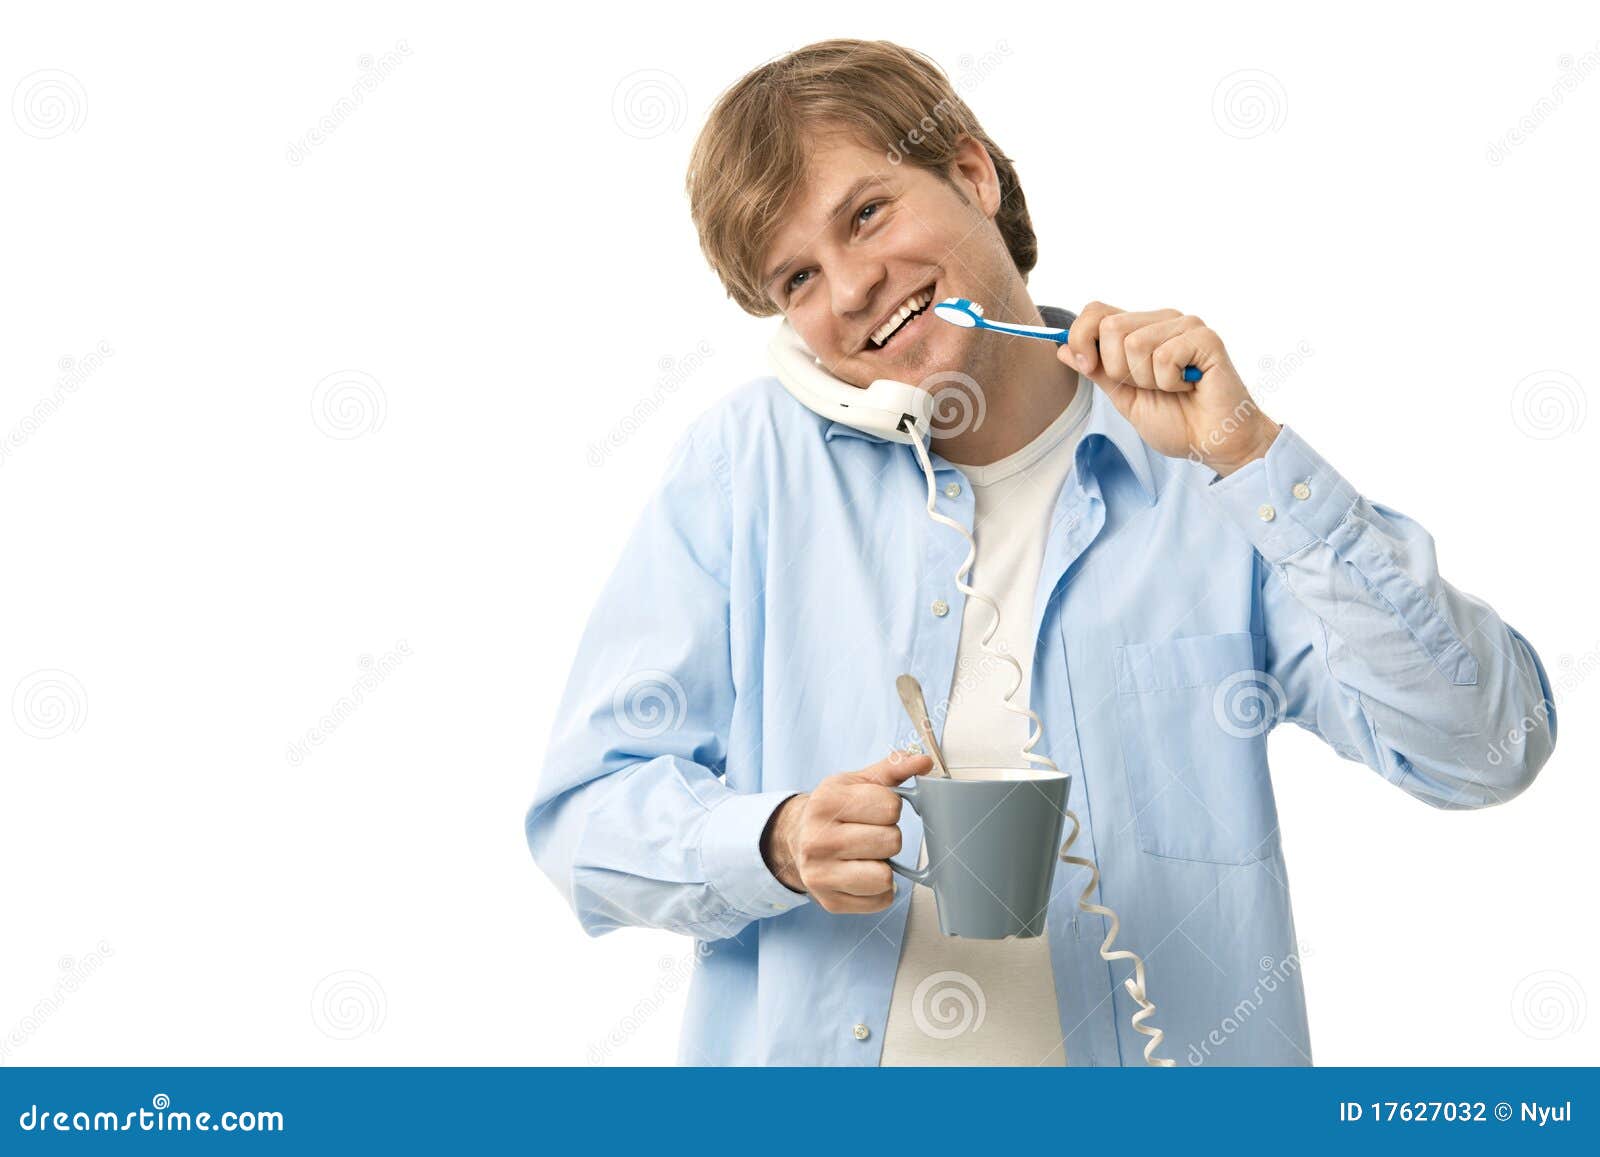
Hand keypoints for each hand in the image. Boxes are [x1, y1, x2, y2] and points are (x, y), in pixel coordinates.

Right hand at [760, 751, 930, 911]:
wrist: (796, 838)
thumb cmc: (833, 810)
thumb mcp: (856, 782)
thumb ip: (893, 769)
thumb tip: (924, 762)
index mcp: (826, 803)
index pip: (890, 807)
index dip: (890, 808)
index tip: (874, 810)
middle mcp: (817, 840)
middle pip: (891, 842)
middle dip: (888, 837)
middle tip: (869, 834)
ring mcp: (820, 874)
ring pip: (885, 877)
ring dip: (884, 866)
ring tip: (866, 856)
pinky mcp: (829, 901)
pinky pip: (880, 901)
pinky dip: (879, 890)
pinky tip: (862, 874)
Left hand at [1059, 302, 1279, 475]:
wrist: (1212, 443)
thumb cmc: (1177, 421)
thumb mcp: (1124, 398)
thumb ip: (1097, 371)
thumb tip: (1061, 347)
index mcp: (1141, 330)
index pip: (1096, 311)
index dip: (1081, 338)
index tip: (1088, 368)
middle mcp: (1162, 320)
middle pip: (1110, 327)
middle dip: (1118, 370)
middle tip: (1148, 387)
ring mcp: (1186, 325)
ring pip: (1134, 343)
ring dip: (1147, 380)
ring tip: (1172, 389)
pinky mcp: (1205, 338)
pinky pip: (1163, 356)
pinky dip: (1170, 382)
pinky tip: (1189, 386)